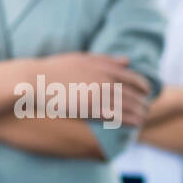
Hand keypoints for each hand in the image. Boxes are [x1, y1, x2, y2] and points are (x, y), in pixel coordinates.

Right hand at [37, 53, 152, 125]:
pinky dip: (131, 120)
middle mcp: (105, 80)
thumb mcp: (82, 58)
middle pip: (134, 94)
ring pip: (129, 106)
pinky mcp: (92, 109)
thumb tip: (127, 61)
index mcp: (103, 67)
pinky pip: (119, 116)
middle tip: (147, 108)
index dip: (144, 87)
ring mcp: (99, 95)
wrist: (35, 81)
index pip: (134, 78)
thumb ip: (106, 60)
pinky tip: (136, 124)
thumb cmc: (55, 69)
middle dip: (144, 102)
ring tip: (144, 118)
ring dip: (140, 113)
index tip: (147, 93)